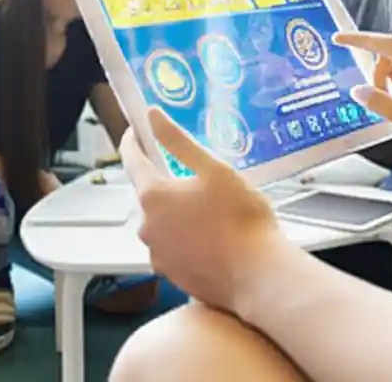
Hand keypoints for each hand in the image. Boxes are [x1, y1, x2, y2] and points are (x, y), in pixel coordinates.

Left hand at [120, 107, 289, 313]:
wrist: (258, 276)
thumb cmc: (241, 220)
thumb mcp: (214, 170)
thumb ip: (179, 141)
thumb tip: (153, 116)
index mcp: (153, 197)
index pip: (132, 161)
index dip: (133, 142)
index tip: (136, 130)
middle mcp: (147, 227)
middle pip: (150, 195)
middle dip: (167, 184)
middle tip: (197, 178)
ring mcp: (158, 254)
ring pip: (162, 223)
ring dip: (178, 214)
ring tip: (212, 213)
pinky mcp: (172, 275)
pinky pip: (173, 248)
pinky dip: (187, 239)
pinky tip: (214, 238)